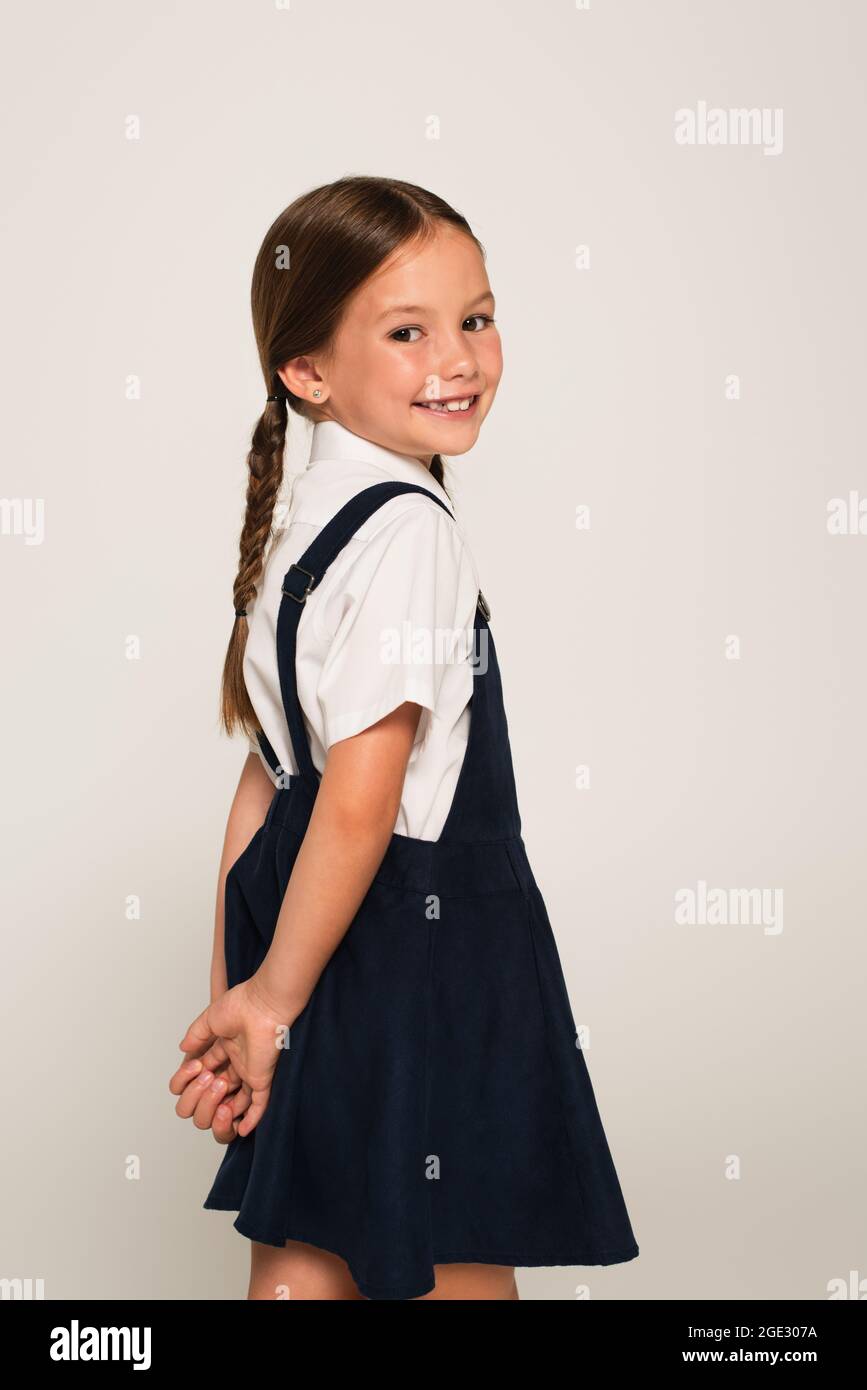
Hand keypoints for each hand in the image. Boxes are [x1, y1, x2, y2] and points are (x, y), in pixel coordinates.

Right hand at [171, 976, 295, 1137]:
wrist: (263, 1002)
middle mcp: (236, 1063)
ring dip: (218, 1106)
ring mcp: (249, 1073)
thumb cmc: (241, 1005)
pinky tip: (241, 1129)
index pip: (200, 1074)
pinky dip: (250, 1119)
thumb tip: (183, 1050)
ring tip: (216, 1090)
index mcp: (223, 1049)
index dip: (189, 1079)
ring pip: (232, 1104)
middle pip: (213, 1094)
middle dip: (200, 1094)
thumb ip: (196, 1036)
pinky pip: (258, 1105)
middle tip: (205, 1077)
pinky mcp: (262, 1079)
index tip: (192, 1067)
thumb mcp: (211, 1019)